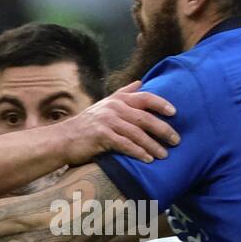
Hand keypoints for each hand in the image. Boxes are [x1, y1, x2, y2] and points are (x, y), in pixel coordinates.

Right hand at [61, 81, 179, 164]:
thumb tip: (140, 82)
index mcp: (117, 99)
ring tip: (164, 155)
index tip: (174, 112)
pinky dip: (138, 152)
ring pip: (137, 133)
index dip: (161, 104)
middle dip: (163, 129)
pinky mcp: (102, 136)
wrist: (64, 138)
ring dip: (153, 145)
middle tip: (176, 140)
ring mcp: (107, 121)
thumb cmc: (88, 124)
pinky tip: (148, 160)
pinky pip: (125, 144)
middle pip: (145, 117)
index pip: (145, 97)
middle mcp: (114, 108)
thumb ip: (124, 93)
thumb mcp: (105, 104)